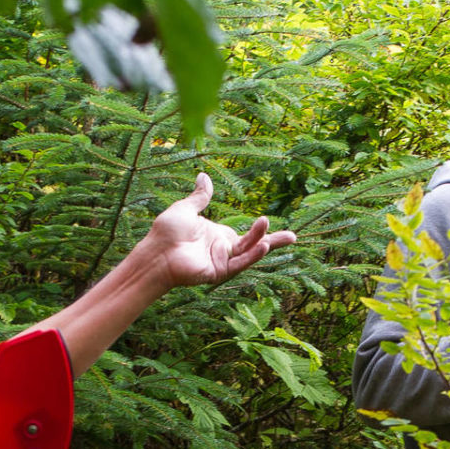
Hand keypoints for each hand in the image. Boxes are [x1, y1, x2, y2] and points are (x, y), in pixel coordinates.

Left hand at [140, 173, 295, 287]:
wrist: (155, 252)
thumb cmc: (166, 233)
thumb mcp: (186, 209)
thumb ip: (200, 196)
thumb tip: (204, 176)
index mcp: (219, 236)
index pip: (247, 234)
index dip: (262, 231)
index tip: (277, 224)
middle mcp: (223, 249)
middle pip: (255, 246)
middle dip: (275, 242)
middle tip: (294, 237)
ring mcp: (222, 261)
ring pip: (248, 253)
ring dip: (261, 243)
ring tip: (273, 232)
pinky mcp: (218, 272)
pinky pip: (239, 263)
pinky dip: (252, 256)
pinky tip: (263, 247)